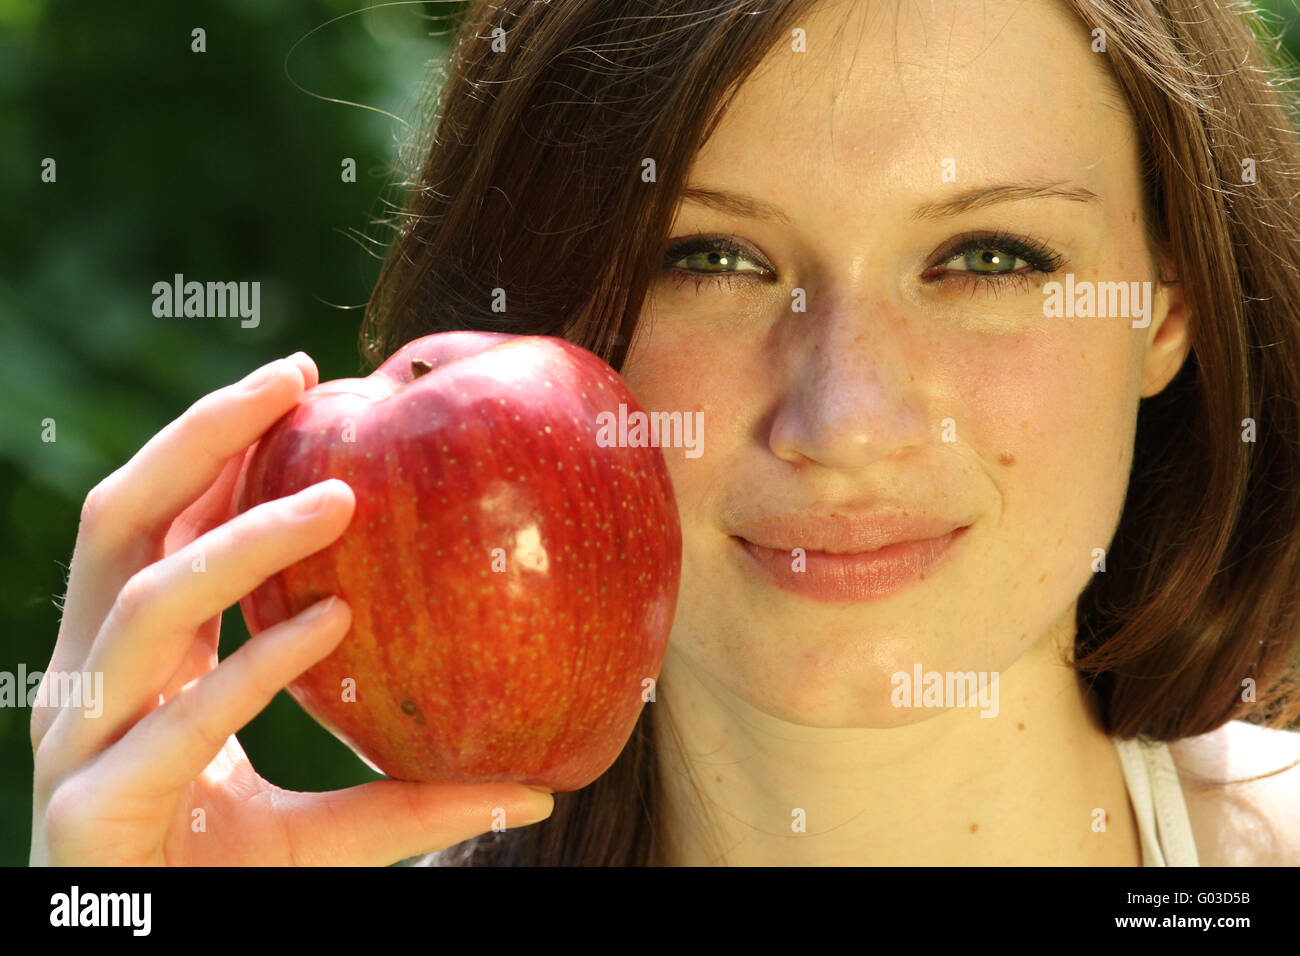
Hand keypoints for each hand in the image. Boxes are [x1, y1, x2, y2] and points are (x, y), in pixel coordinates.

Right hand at [29, 352, 553, 865]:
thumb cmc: (222, 891)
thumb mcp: (325, 834)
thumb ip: (412, 799)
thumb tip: (539, 788)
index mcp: (131, 665)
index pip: (155, 523)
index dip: (214, 447)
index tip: (301, 386)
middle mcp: (91, 686)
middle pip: (117, 520)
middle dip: (199, 436)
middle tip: (295, 377)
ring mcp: (81, 744)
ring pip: (144, 604)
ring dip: (244, 541)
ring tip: (346, 499)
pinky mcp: (94, 810)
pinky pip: (179, 719)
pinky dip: (255, 663)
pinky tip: (330, 622)